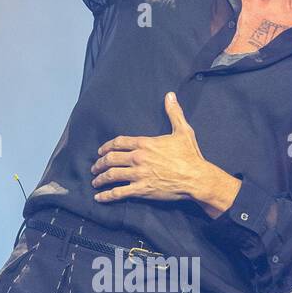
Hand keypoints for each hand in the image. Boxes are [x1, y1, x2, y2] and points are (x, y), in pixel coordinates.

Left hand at [90, 92, 240, 213]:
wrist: (196, 177)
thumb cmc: (190, 156)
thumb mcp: (183, 131)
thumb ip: (174, 113)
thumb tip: (170, 95)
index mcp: (145, 143)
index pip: (118, 142)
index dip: (106, 146)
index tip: (101, 151)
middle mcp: (138, 157)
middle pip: (111, 158)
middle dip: (99, 163)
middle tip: (95, 167)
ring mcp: (139, 174)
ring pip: (111, 175)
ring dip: (100, 178)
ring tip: (95, 181)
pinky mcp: (142, 189)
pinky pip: (119, 192)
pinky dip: (107, 195)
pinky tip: (99, 197)